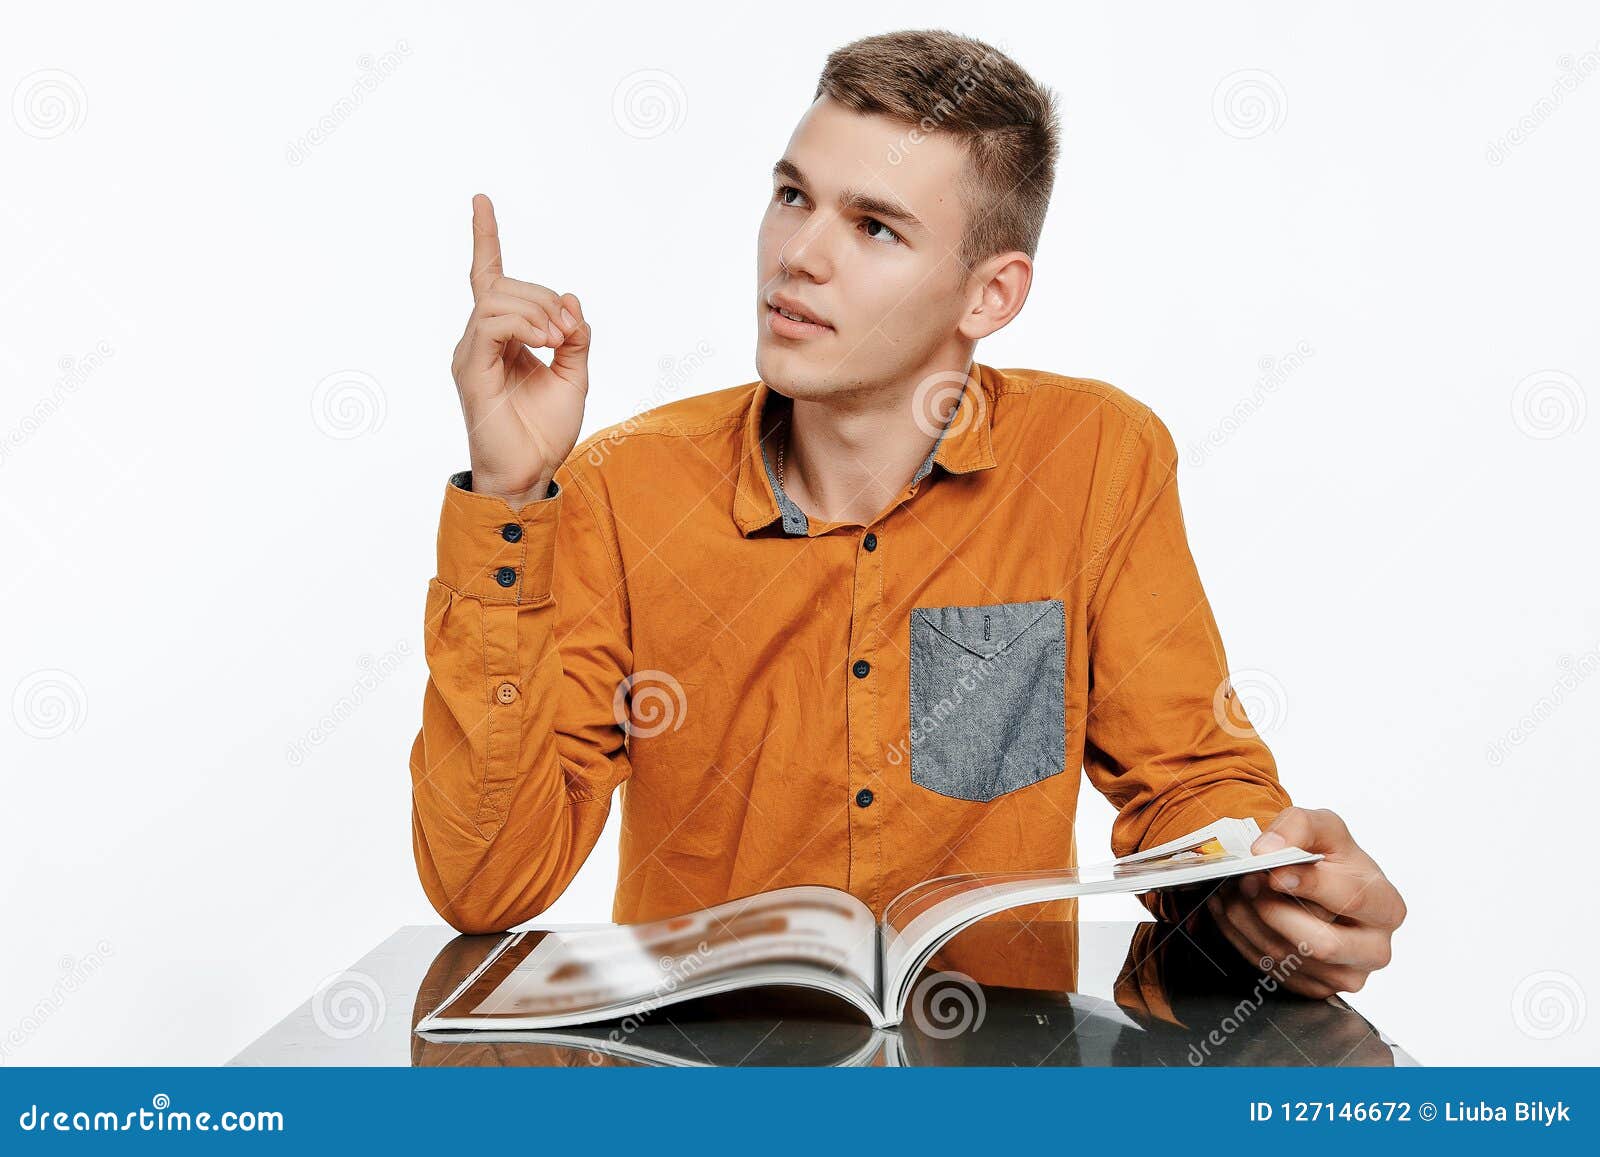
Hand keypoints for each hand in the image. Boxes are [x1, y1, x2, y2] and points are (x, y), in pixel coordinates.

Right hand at [451, 193, 590, 505]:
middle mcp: (479, 340)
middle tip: (569, 333)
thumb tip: (570, 301)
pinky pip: (491, 323)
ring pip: (497, 298)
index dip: (486, 239)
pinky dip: (524, 324)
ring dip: (537, 310)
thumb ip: (574, 337)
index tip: (481, 200)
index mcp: (501, 339)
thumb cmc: (545, 431)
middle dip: (543, 297)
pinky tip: (545, 343)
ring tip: (559, 341)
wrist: (529, 473)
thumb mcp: (574, 376)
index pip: (490, 278)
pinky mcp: (470, 368)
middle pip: (504, 285)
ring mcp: (471, 352)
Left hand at [1205, 807, 1405, 997]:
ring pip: (1286, 957)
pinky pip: (1269, 968)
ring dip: (1247, 921)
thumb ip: (1299, 826)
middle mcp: (1374, 948)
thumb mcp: (1322, 826)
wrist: (1320, 882)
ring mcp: (1345, 974)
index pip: (1351, 899)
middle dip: (1272, 909)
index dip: (1308, 884)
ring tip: (1232, 890)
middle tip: (1243, 881)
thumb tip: (1269, 850)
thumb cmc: (1331, 858)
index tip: (1273, 871)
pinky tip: (1235, 909)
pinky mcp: (1314, 987)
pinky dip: (1242, 936)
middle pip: (1319, 943)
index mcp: (1386, 907)